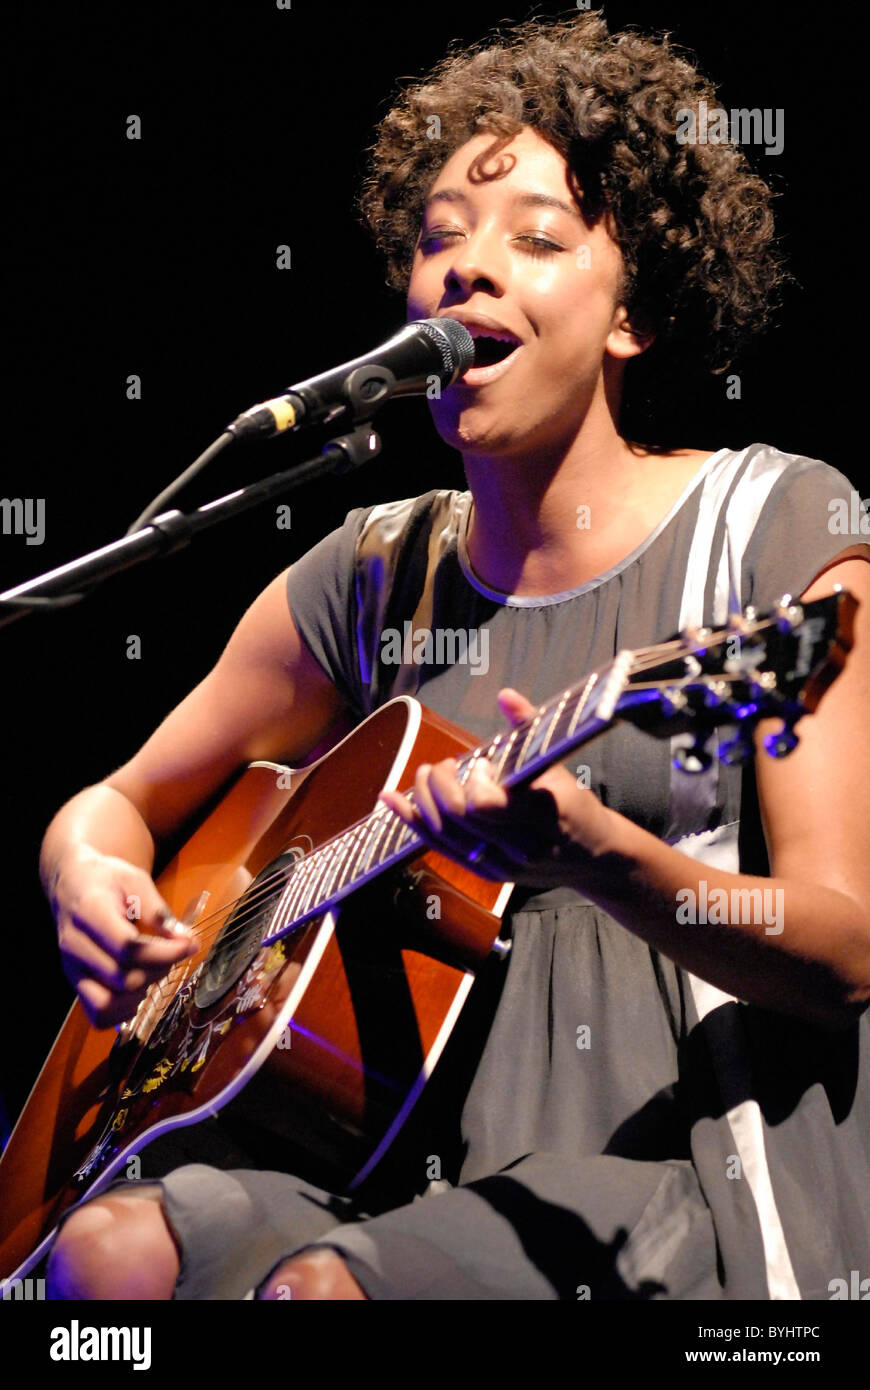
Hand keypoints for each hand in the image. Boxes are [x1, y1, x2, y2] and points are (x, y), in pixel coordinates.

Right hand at [50, 849, 198, 1027]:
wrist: (72, 885)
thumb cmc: (107, 880)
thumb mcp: (136, 880)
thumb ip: (159, 912)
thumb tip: (185, 941)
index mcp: (89, 912)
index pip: (127, 947)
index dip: (164, 953)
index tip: (189, 944)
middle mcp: (75, 944)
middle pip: (122, 978)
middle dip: (159, 970)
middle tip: (172, 952)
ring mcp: (71, 968)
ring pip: (108, 1003)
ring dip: (141, 993)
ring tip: (154, 970)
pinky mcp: (75, 983)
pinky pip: (98, 1014)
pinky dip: (123, 1011)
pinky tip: (138, 989)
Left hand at [379, 688, 614, 887]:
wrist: (594, 859)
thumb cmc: (575, 805)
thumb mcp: (559, 768)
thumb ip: (529, 730)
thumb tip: (505, 695)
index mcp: (541, 817)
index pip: (486, 805)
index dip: (472, 781)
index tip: (479, 763)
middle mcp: (520, 847)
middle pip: (459, 818)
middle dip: (440, 785)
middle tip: (441, 764)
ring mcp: (502, 866)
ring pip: (445, 836)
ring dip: (423, 801)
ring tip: (423, 775)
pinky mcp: (488, 874)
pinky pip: (443, 850)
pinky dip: (415, 823)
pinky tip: (394, 802)